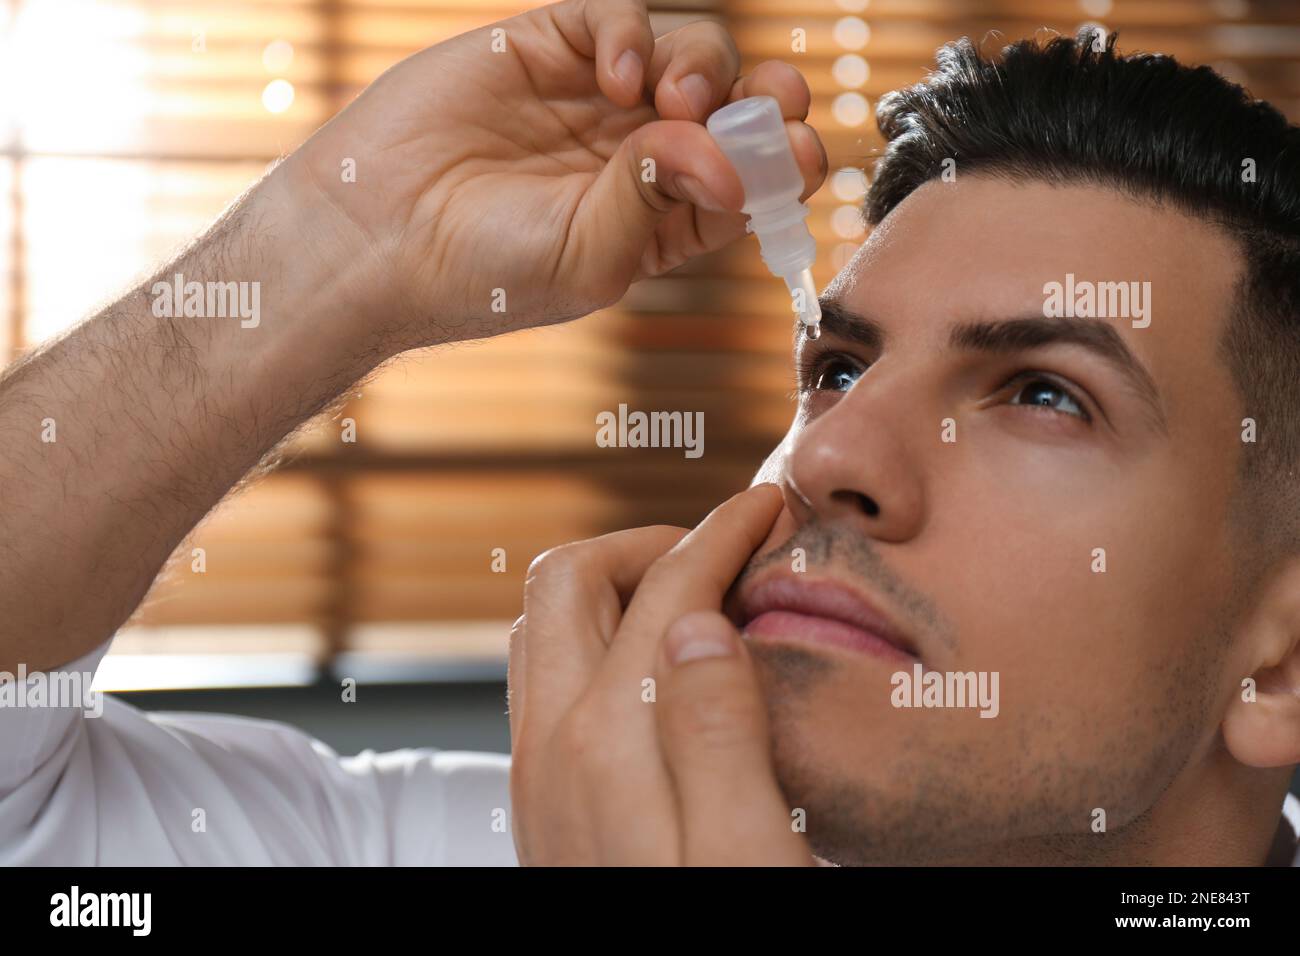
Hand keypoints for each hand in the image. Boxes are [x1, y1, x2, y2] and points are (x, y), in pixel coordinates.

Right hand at [283, 0, 826, 352]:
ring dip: (703, 66)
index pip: (749, 178)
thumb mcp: (592, 255)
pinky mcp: (547, 47)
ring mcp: (594, 97)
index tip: (800, 156)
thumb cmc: (486, 271)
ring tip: (678, 98)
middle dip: (765, 99)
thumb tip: (737, 154)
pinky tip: (615, 76)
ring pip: (688, 52)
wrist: (377, 236)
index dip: (782, 161)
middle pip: (735, 106)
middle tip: (778, 102)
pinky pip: (614, 17)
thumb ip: (660, 199)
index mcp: (663, 216)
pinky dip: (630, 34)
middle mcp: (640, 152)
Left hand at [508, 483, 812, 864]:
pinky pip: (544, 679)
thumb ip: (720, 733)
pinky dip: (593, 642)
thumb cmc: (718, 944)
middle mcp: (552, 745)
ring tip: (689, 606)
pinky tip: (654, 676)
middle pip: (567, 582)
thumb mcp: (745, 851)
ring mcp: (535, 773)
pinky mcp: (539, 801)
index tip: (765, 508)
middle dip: (647, 544)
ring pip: (543, 627)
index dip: (722, 534)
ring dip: (611, 590)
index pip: (664, 591)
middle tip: (719, 557)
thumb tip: (699, 624)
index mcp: (611, 740)